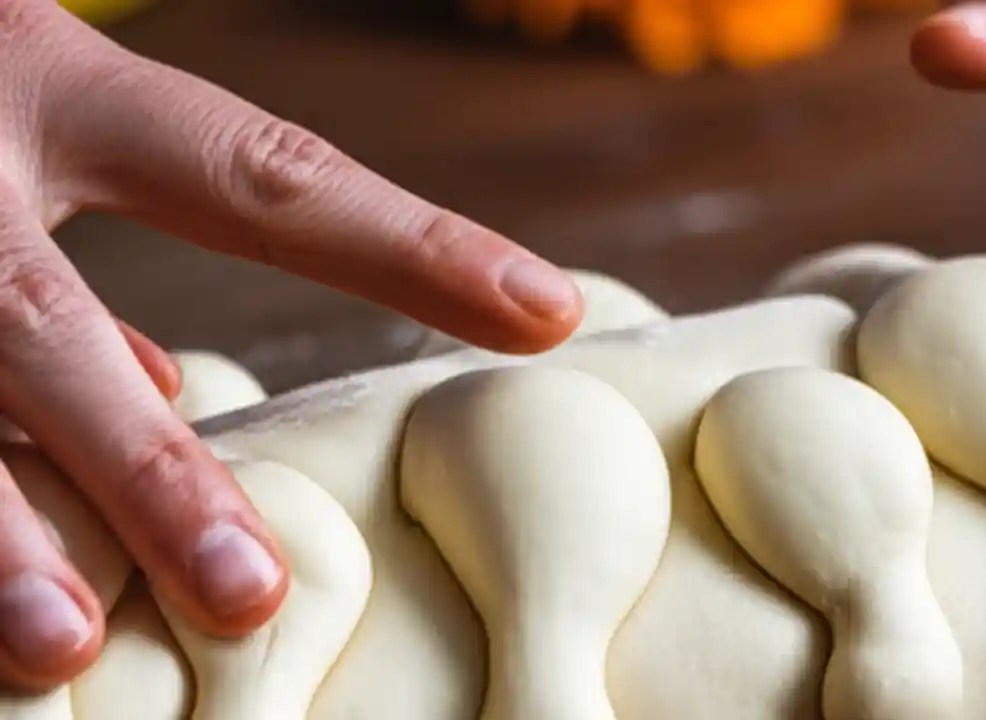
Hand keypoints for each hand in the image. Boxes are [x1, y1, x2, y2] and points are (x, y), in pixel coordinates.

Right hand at [0, 0, 581, 689]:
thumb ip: (105, 243)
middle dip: (138, 467)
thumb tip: (175, 391)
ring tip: (64, 649)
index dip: (412, 248)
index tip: (548, 313)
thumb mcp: (31, 108)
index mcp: (52, 80)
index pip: (267, 177)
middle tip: (246, 596)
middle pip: (46, 329)